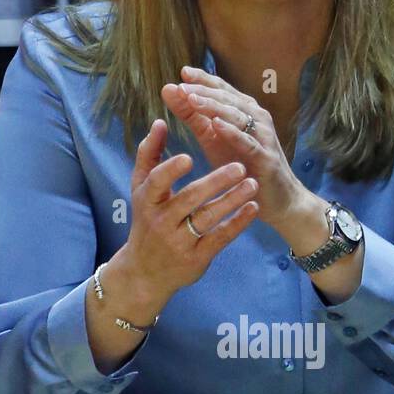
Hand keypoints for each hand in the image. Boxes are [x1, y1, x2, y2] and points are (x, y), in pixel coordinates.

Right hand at [119, 118, 259, 299]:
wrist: (145, 272)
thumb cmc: (146, 221)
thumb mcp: (140, 190)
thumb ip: (148, 155)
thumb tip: (159, 121)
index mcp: (147, 201)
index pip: (156, 183)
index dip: (171, 171)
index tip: (189, 157)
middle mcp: (162, 221)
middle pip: (190, 199)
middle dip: (215, 182)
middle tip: (239, 166)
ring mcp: (180, 241)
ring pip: (208, 218)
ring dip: (232, 200)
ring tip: (252, 184)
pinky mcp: (198, 257)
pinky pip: (221, 238)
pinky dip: (238, 223)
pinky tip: (253, 207)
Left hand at [161, 67, 305, 232]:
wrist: (278, 199)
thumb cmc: (244, 166)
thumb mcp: (213, 139)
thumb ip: (192, 116)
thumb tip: (168, 89)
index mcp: (243, 110)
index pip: (221, 88)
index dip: (203, 79)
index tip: (182, 71)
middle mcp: (256, 117)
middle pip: (227, 97)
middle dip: (203, 90)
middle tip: (180, 86)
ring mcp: (263, 136)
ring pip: (236, 115)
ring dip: (213, 105)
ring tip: (192, 99)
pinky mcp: (266, 157)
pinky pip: (248, 141)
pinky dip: (232, 131)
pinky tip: (216, 124)